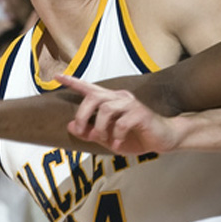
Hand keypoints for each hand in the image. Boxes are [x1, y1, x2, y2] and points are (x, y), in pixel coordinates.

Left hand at [56, 73, 180, 154]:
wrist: (162, 139)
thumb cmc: (136, 137)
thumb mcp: (108, 138)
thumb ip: (89, 132)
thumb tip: (70, 126)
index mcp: (111, 101)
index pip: (89, 88)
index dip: (73, 82)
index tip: (57, 76)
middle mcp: (119, 98)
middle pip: (93, 97)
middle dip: (82, 115)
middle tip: (82, 131)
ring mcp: (131, 104)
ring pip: (106, 110)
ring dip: (100, 128)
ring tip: (104, 140)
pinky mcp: (141, 114)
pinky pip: (121, 123)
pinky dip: (116, 136)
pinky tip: (118, 145)